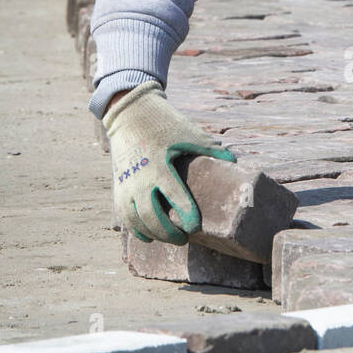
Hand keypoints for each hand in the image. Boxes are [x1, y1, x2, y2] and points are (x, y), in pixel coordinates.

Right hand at [103, 80, 235, 243]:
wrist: (129, 113)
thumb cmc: (162, 123)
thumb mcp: (188, 133)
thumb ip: (210, 149)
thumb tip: (234, 161)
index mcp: (160, 166)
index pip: (175, 197)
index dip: (186, 215)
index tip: (195, 227)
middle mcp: (140, 179)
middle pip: (152, 217)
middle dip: (169, 233)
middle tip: (185, 238)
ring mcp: (126, 185)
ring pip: (136, 221)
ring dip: (153, 234)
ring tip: (170, 238)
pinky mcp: (118, 187)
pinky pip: (124, 217)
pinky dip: (136, 229)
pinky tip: (149, 236)